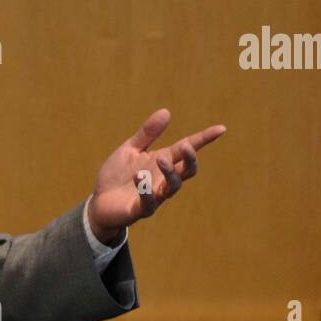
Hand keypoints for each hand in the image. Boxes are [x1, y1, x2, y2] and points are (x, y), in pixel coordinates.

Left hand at [87, 108, 225, 242]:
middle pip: (187, 170)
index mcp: (163, 161)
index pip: (188, 149)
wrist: (98, 202)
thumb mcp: (130, 149)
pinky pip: (149, 202)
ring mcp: (154, 195)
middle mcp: (163, 179)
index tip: (221, 128)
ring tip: (161, 159)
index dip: (204, 139)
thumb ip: (147, 134)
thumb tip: (166, 111)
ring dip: (170, 172)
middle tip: (186, 146)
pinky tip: (139, 177)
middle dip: (190, 159)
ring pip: (173, 187)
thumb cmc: (117, 176)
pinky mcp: (140, 209)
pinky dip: (146, 190)